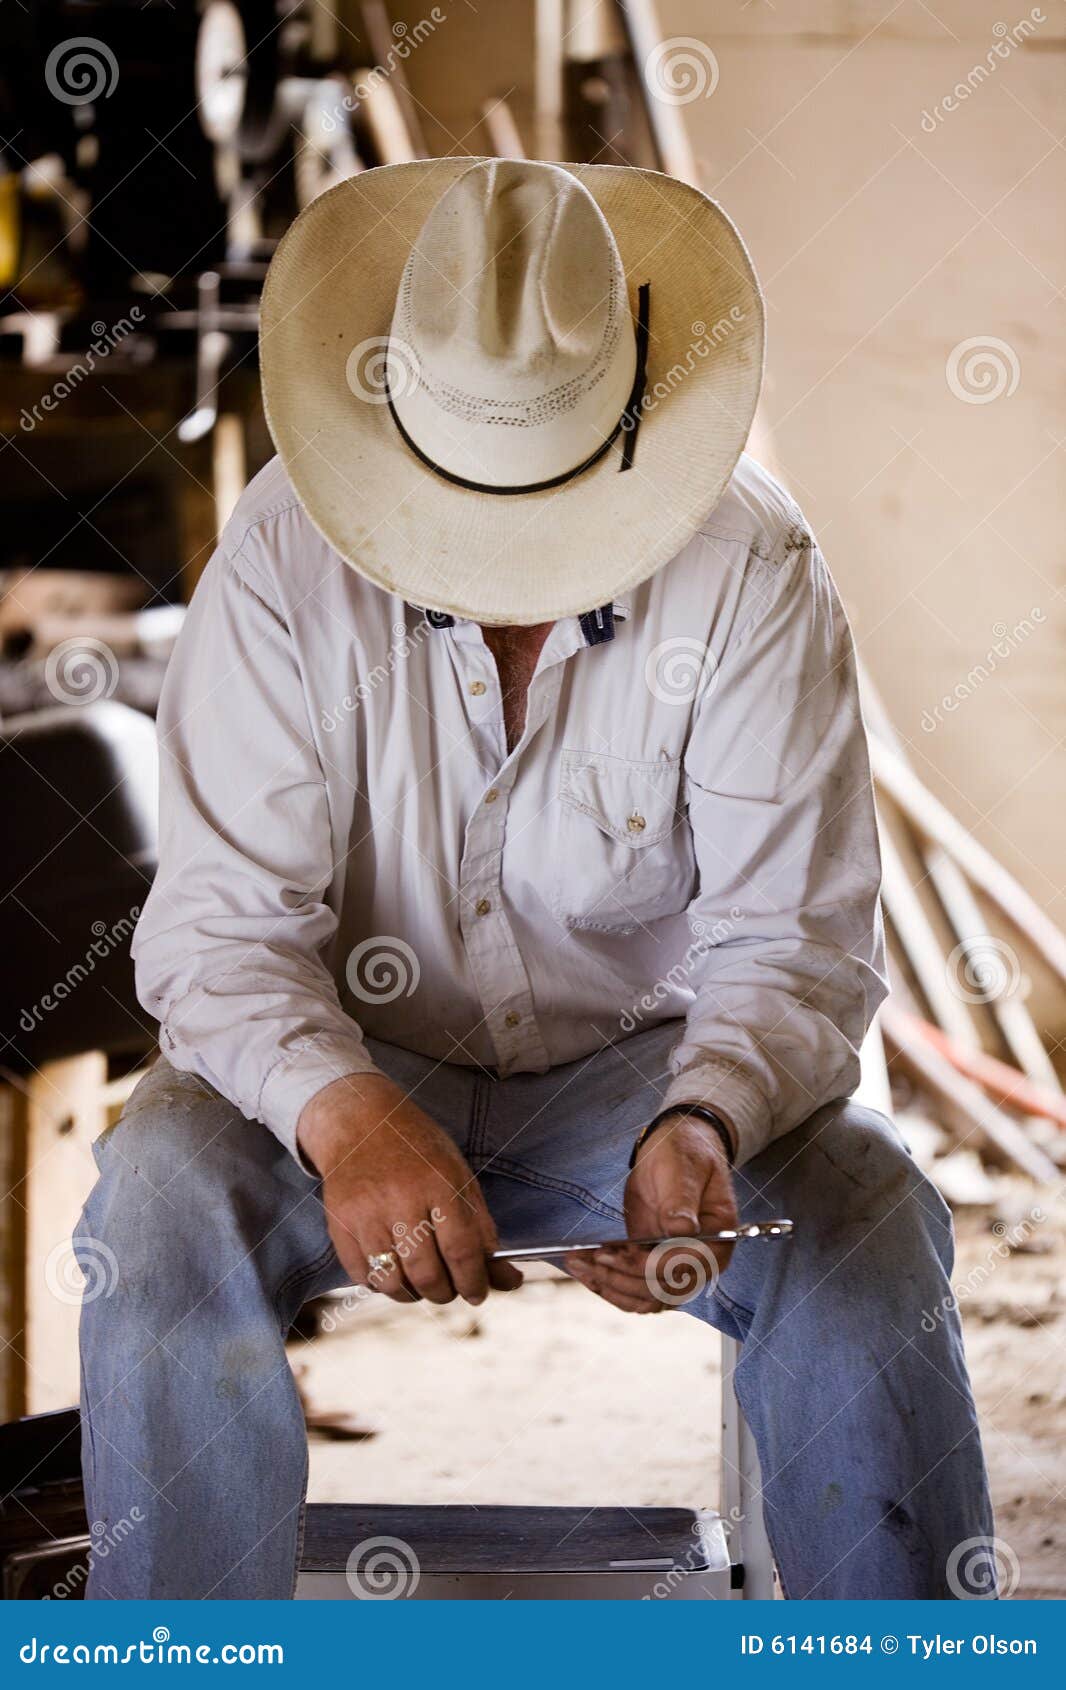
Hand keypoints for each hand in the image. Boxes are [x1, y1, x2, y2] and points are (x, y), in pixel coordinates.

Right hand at [297, 1072, 521, 1305]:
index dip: (474, 1281)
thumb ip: (482, 1228)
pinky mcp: (340, 1225)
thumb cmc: (418, 1151)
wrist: (360, 1123)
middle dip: (445, 1293)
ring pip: (394, 1282)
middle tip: (450, 1290)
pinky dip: (382, 1284)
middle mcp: (401, 1199)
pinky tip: (393, 1271)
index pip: (461, 1250)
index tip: (478, 1294)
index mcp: (439, 1182)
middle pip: (427, 1274)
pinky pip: (363, 1277)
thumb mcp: (459, 1176)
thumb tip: (508, 1278)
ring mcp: (366, 1214)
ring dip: (414, 1295)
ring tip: (422, 1284)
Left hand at [565, 1111, 736, 1313]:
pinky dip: (609, 1285)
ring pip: (644, 1298)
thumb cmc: (686, 1154)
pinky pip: (633, 1290)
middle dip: (617, 1278)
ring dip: (609, 1286)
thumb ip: (682, 1200)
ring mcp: (676, 1269)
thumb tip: (682, 1230)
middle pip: (659, 1291)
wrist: (677, 1151)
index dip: (643, 1267)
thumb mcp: (684, 1168)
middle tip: (583, 1258)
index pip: (681, 1268)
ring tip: (576, 1264)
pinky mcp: (653, 1267)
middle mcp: (700, 1264)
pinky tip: (584, 1269)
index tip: (608, 1254)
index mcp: (717, 1241)